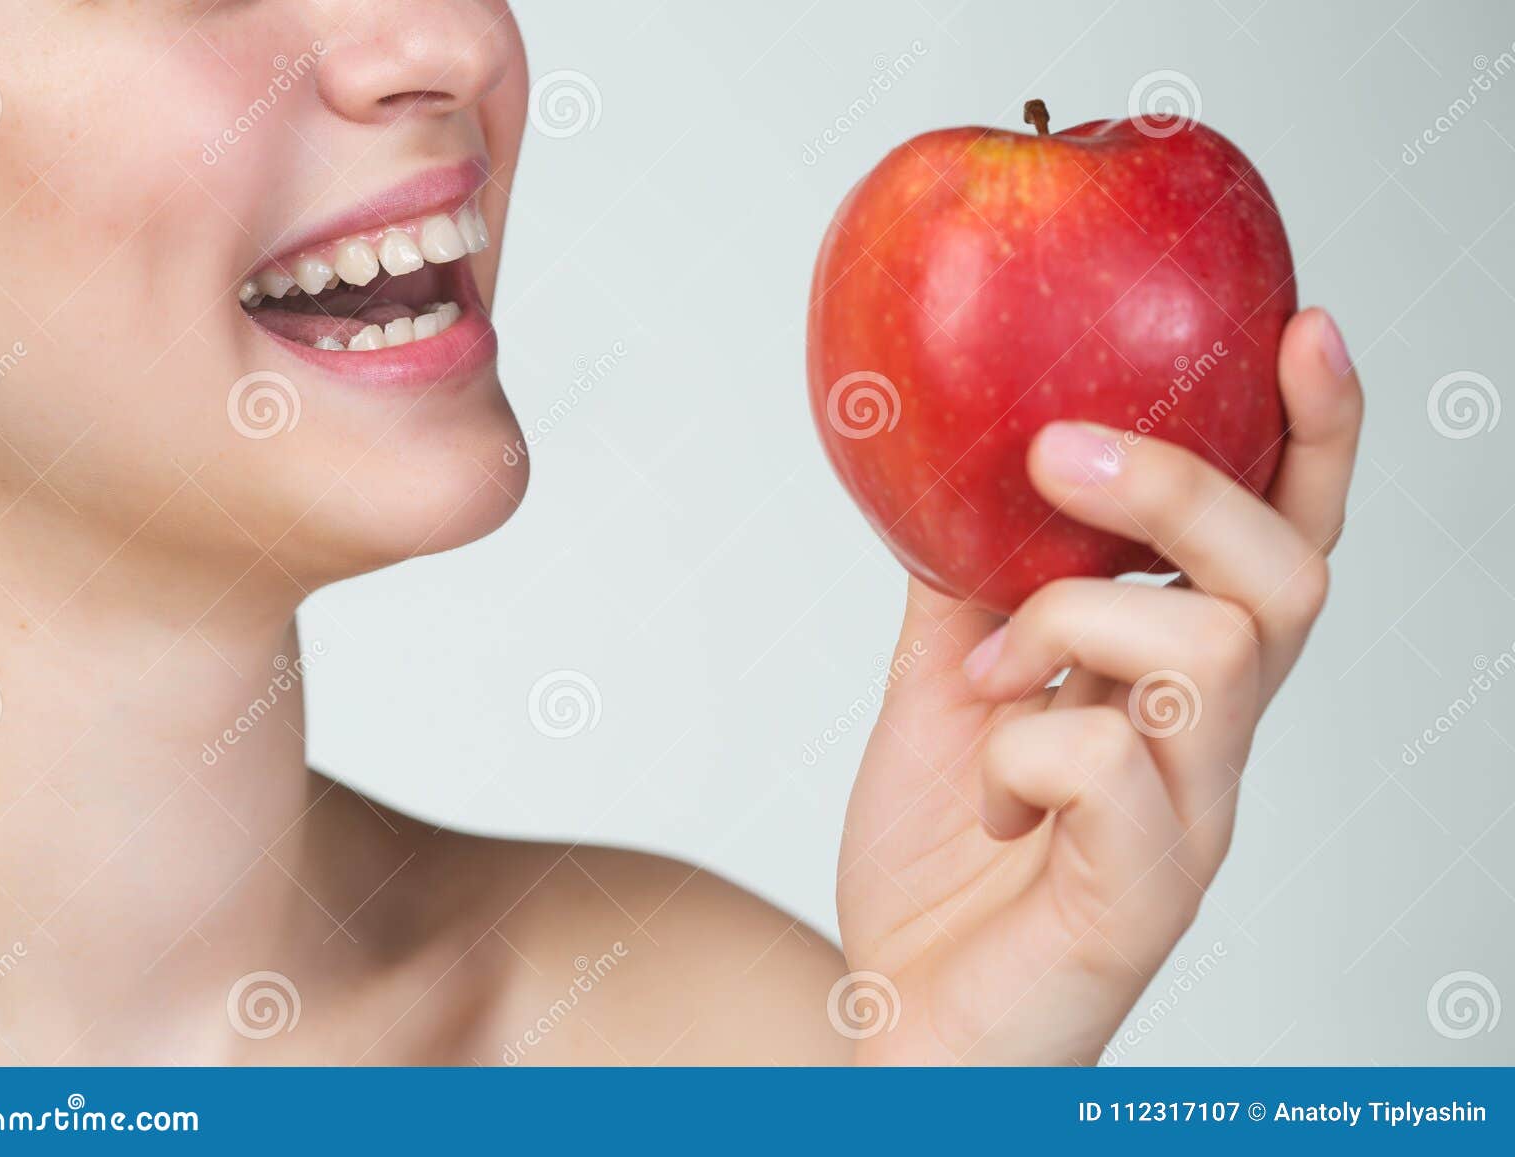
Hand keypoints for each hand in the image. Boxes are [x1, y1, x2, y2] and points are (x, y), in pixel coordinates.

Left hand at [835, 307, 1361, 1064]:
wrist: (894, 1012)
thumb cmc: (943, 864)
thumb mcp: (946, 691)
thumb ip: (972, 588)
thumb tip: (955, 465)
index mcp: (1179, 688)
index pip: (1285, 545)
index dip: (1312, 439)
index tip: (1296, 325)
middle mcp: (1212, 749)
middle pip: (1283, 576)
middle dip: (1177, 485)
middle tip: (1057, 448)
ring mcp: (1191, 824)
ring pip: (1211, 650)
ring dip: (1069, 619)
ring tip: (989, 669)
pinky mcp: (1144, 896)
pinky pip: (1112, 762)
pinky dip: (1026, 742)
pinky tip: (993, 784)